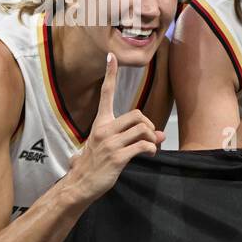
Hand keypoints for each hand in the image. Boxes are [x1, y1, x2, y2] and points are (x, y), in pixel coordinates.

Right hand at [65, 54, 164, 201]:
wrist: (80, 184)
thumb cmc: (95, 164)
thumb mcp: (110, 146)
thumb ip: (134, 137)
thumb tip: (161, 134)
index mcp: (100, 123)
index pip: (106, 94)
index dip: (110, 75)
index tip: (111, 57)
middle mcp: (104, 129)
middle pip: (137, 114)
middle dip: (150, 125)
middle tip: (151, 137)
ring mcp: (110, 143)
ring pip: (142, 129)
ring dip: (153, 138)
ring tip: (150, 147)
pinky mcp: (117, 157)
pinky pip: (143, 146)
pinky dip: (152, 149)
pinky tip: (150, 154)